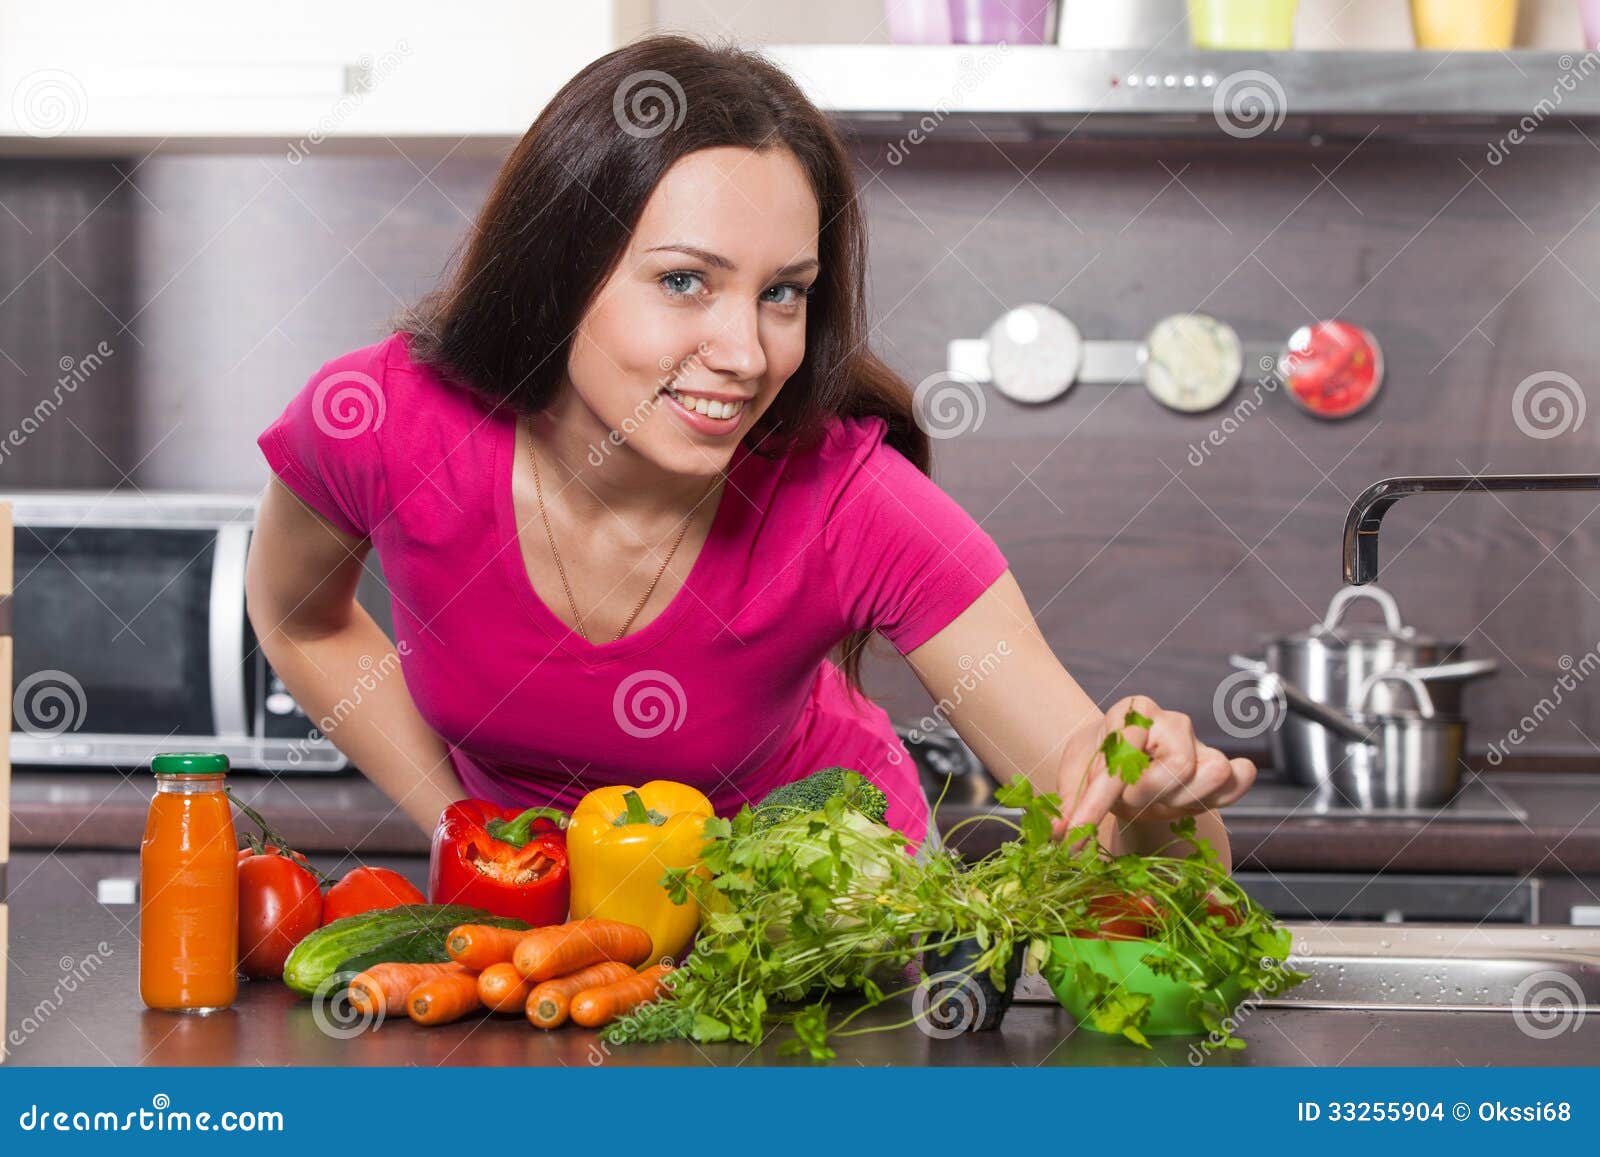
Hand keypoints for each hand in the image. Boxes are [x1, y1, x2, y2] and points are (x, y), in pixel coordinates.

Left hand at [1051, 695, 1255, 840]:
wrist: (1123, 759)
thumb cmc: (1100, 761)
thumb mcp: (1074, 775)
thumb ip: (1068, 803)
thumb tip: (1060, 835)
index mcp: (1132, 710)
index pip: (1121, 756)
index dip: (1096, 801)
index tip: (1076, 833)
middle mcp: (1171, 721)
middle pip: (1178, 767)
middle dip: (1147, 796)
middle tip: (1127, 801)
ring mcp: (1200, 742)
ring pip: (1211, 774)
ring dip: (1177, 803)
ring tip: (1151, 802)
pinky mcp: (1221, 764)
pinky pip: (1239, 780)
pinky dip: (1218, 797)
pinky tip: (1184, 804)